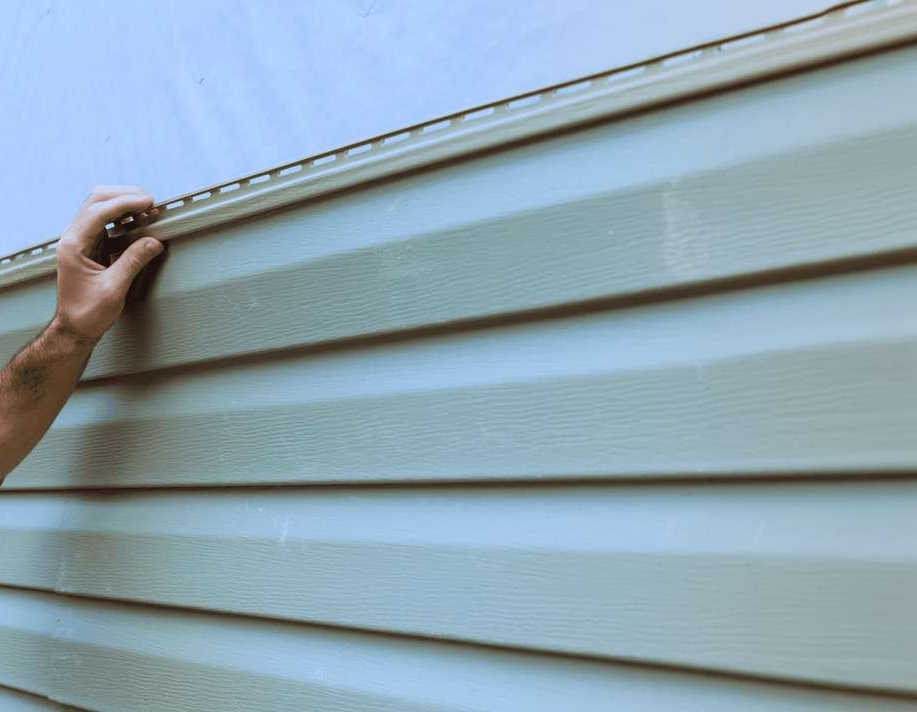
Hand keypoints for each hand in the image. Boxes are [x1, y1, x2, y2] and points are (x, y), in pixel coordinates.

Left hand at [53, 185, 163, 341]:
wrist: (75, 327)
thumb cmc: (88, 313)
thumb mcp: (114, 288)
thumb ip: (133, 261)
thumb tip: (154, 241)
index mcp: (73, 245)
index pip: (98, 212)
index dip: (125, 202)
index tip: (148, 202)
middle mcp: (72, 237)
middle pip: (96, 200)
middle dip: (124, 195)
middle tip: (150, 202)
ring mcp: (79, 239)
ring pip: (99, 205)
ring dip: (123, 202)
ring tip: (147, 208)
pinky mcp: (88, 244)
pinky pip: (104, 219)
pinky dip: (122, 214)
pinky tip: (137, 219)